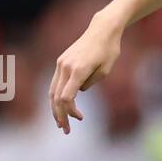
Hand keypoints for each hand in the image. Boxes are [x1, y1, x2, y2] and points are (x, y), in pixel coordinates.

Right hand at [49, 14, 122, 133]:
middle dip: (60, 116)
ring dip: (55, 108)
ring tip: (60, 123)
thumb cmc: (109, 50)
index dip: (70, 112)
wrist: (102, 30)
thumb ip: (90, 83)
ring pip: (52, 91)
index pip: (67, 97)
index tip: (80, 118)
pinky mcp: (61, 61)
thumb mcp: (105, 70)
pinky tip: (60, 107)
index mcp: (78, 70)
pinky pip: (55, 83)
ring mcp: (61, 63)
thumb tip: (78, 93)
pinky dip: (56, 97)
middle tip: (66, 130)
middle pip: (57, 97)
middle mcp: (66, 67)